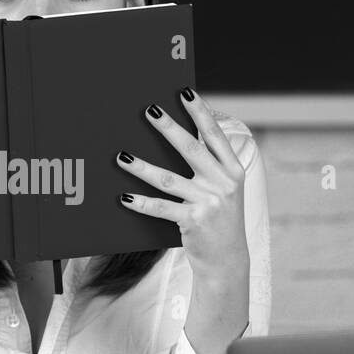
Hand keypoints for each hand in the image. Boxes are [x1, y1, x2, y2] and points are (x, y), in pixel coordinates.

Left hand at [115, 88, 248, 283]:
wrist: (228, 260)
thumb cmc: (219, 220)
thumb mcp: (224, 190)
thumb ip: (209, 167)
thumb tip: (178, 137)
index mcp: (232, 170)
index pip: (214, 135)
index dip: (199, 112)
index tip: (185, 92)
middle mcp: (223, 183)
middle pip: (190, 148)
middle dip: (168, 127)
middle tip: (148, 110)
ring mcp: (209, 202)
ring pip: (167, 178)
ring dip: (141, 166)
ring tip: (121, 155)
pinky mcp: (194, 221)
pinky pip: (161, 207)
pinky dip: (141, 202)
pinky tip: (123, 197)